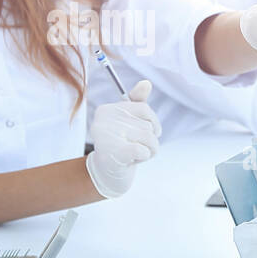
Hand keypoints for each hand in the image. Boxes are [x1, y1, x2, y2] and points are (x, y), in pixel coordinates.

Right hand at [86, 79, 160, 197]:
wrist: (107, 175)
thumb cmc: (121, 145)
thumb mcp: (129, 123)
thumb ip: (137, 103)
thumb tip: (146, 83)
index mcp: (106, 110)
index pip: (144, 108)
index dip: (153, 122)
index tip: (150, 132)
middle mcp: (103, 121)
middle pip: (147, 125)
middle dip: (150, 140)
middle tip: (136, 148)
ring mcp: (107, 137)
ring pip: (149, 138)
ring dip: (149, 150)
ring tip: (136, 155)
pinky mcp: (114, 153)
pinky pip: (144, 150)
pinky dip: (145, 157)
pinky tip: (134, 160)